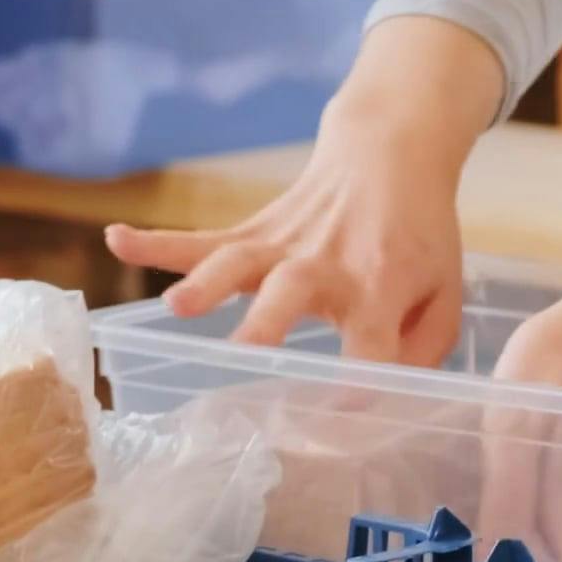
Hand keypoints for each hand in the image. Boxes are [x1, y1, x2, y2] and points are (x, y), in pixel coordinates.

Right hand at [103, 16, 498, 361]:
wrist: (391, 153)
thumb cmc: (419, 237)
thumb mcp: (445, 292)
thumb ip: (424, 346)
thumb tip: (394, 395)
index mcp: (381, 286)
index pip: (373, 337)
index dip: (364, 373)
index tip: (346, 408)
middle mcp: (328, 265)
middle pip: (293, 291)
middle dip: (269, 322)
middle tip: (245, 353)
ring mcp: (286, 244)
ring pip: (239, 260)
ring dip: (207, 281)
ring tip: (176, 307)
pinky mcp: (256, 231)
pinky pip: (201, 238)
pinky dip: (158, 242)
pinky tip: (116, 240)